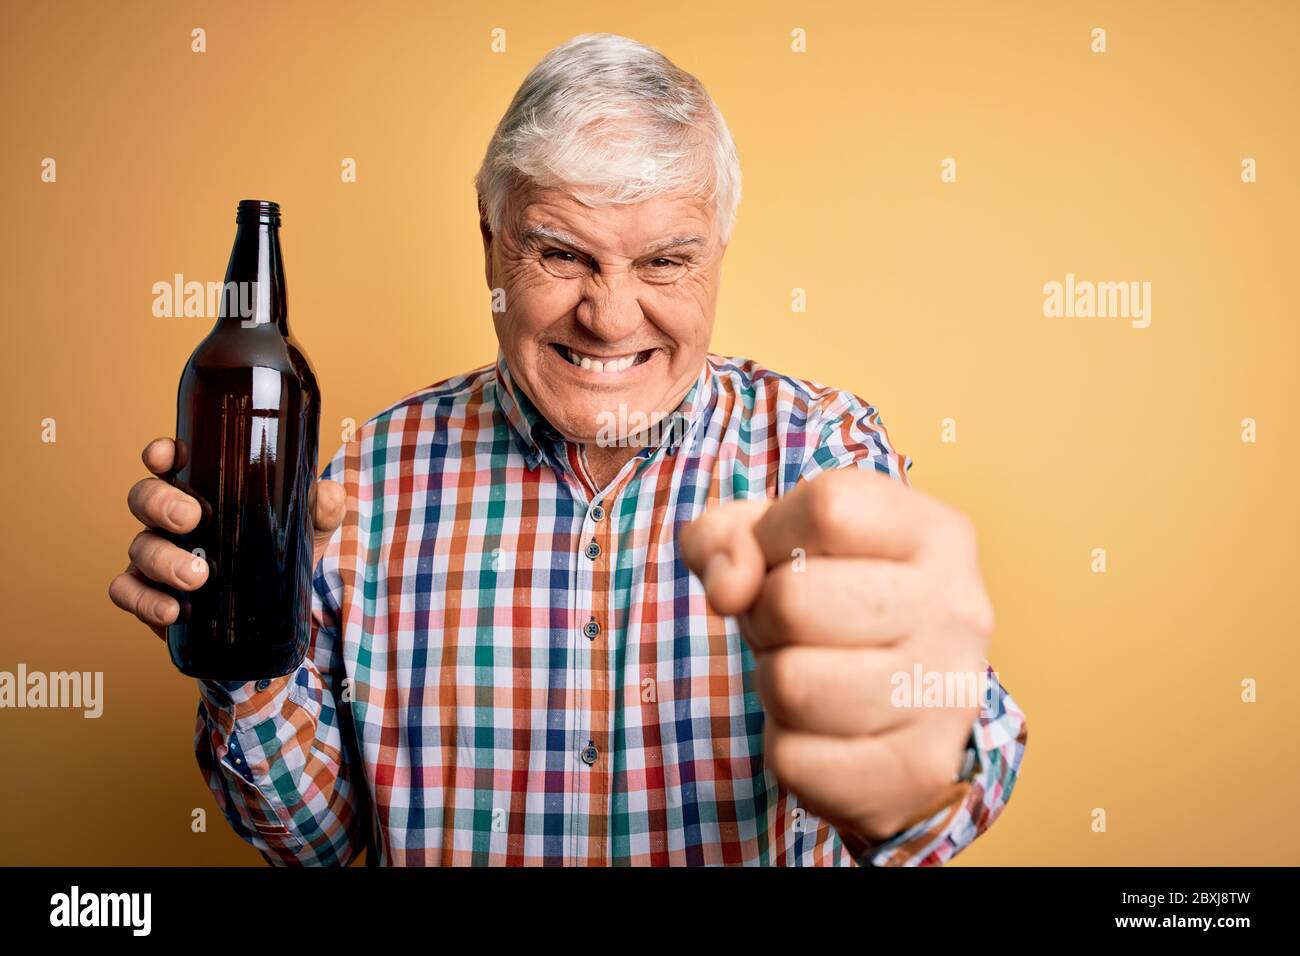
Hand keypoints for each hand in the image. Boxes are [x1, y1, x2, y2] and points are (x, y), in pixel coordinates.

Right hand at [108, 437, 345, 639]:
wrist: (285, 609)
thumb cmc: (285, 551)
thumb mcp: (310, 526)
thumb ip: (322, 506)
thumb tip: (326, 494)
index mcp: (204, 489)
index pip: (171, 462)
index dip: (162, 454)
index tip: (167, 455)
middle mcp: (172, 518)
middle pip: (145, 498)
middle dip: (161, 504)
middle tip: (191, 519)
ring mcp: (159, 555)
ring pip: (140, 547)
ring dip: (164, 560)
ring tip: (198, 577)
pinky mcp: (154, 593)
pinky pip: (129, 593)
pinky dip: (144, 601)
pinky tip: (172, 611)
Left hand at [680, 468, 993, 843]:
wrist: (901, 710)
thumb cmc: (828, 602)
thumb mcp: (774, 542)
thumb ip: (725, 537)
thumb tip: (727, 589)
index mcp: (936, 533)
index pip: (827, 509)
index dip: (774, 535)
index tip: (786, 557)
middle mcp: (958, 609)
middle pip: (793, 600)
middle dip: (765, 617)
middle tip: (796, 629)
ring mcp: (948, 694)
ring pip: (790, 684)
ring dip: (774, 684)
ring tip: (812, 673)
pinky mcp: (919, 769)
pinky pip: (793, 757)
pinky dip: (788, 747)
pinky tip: (826, 730)